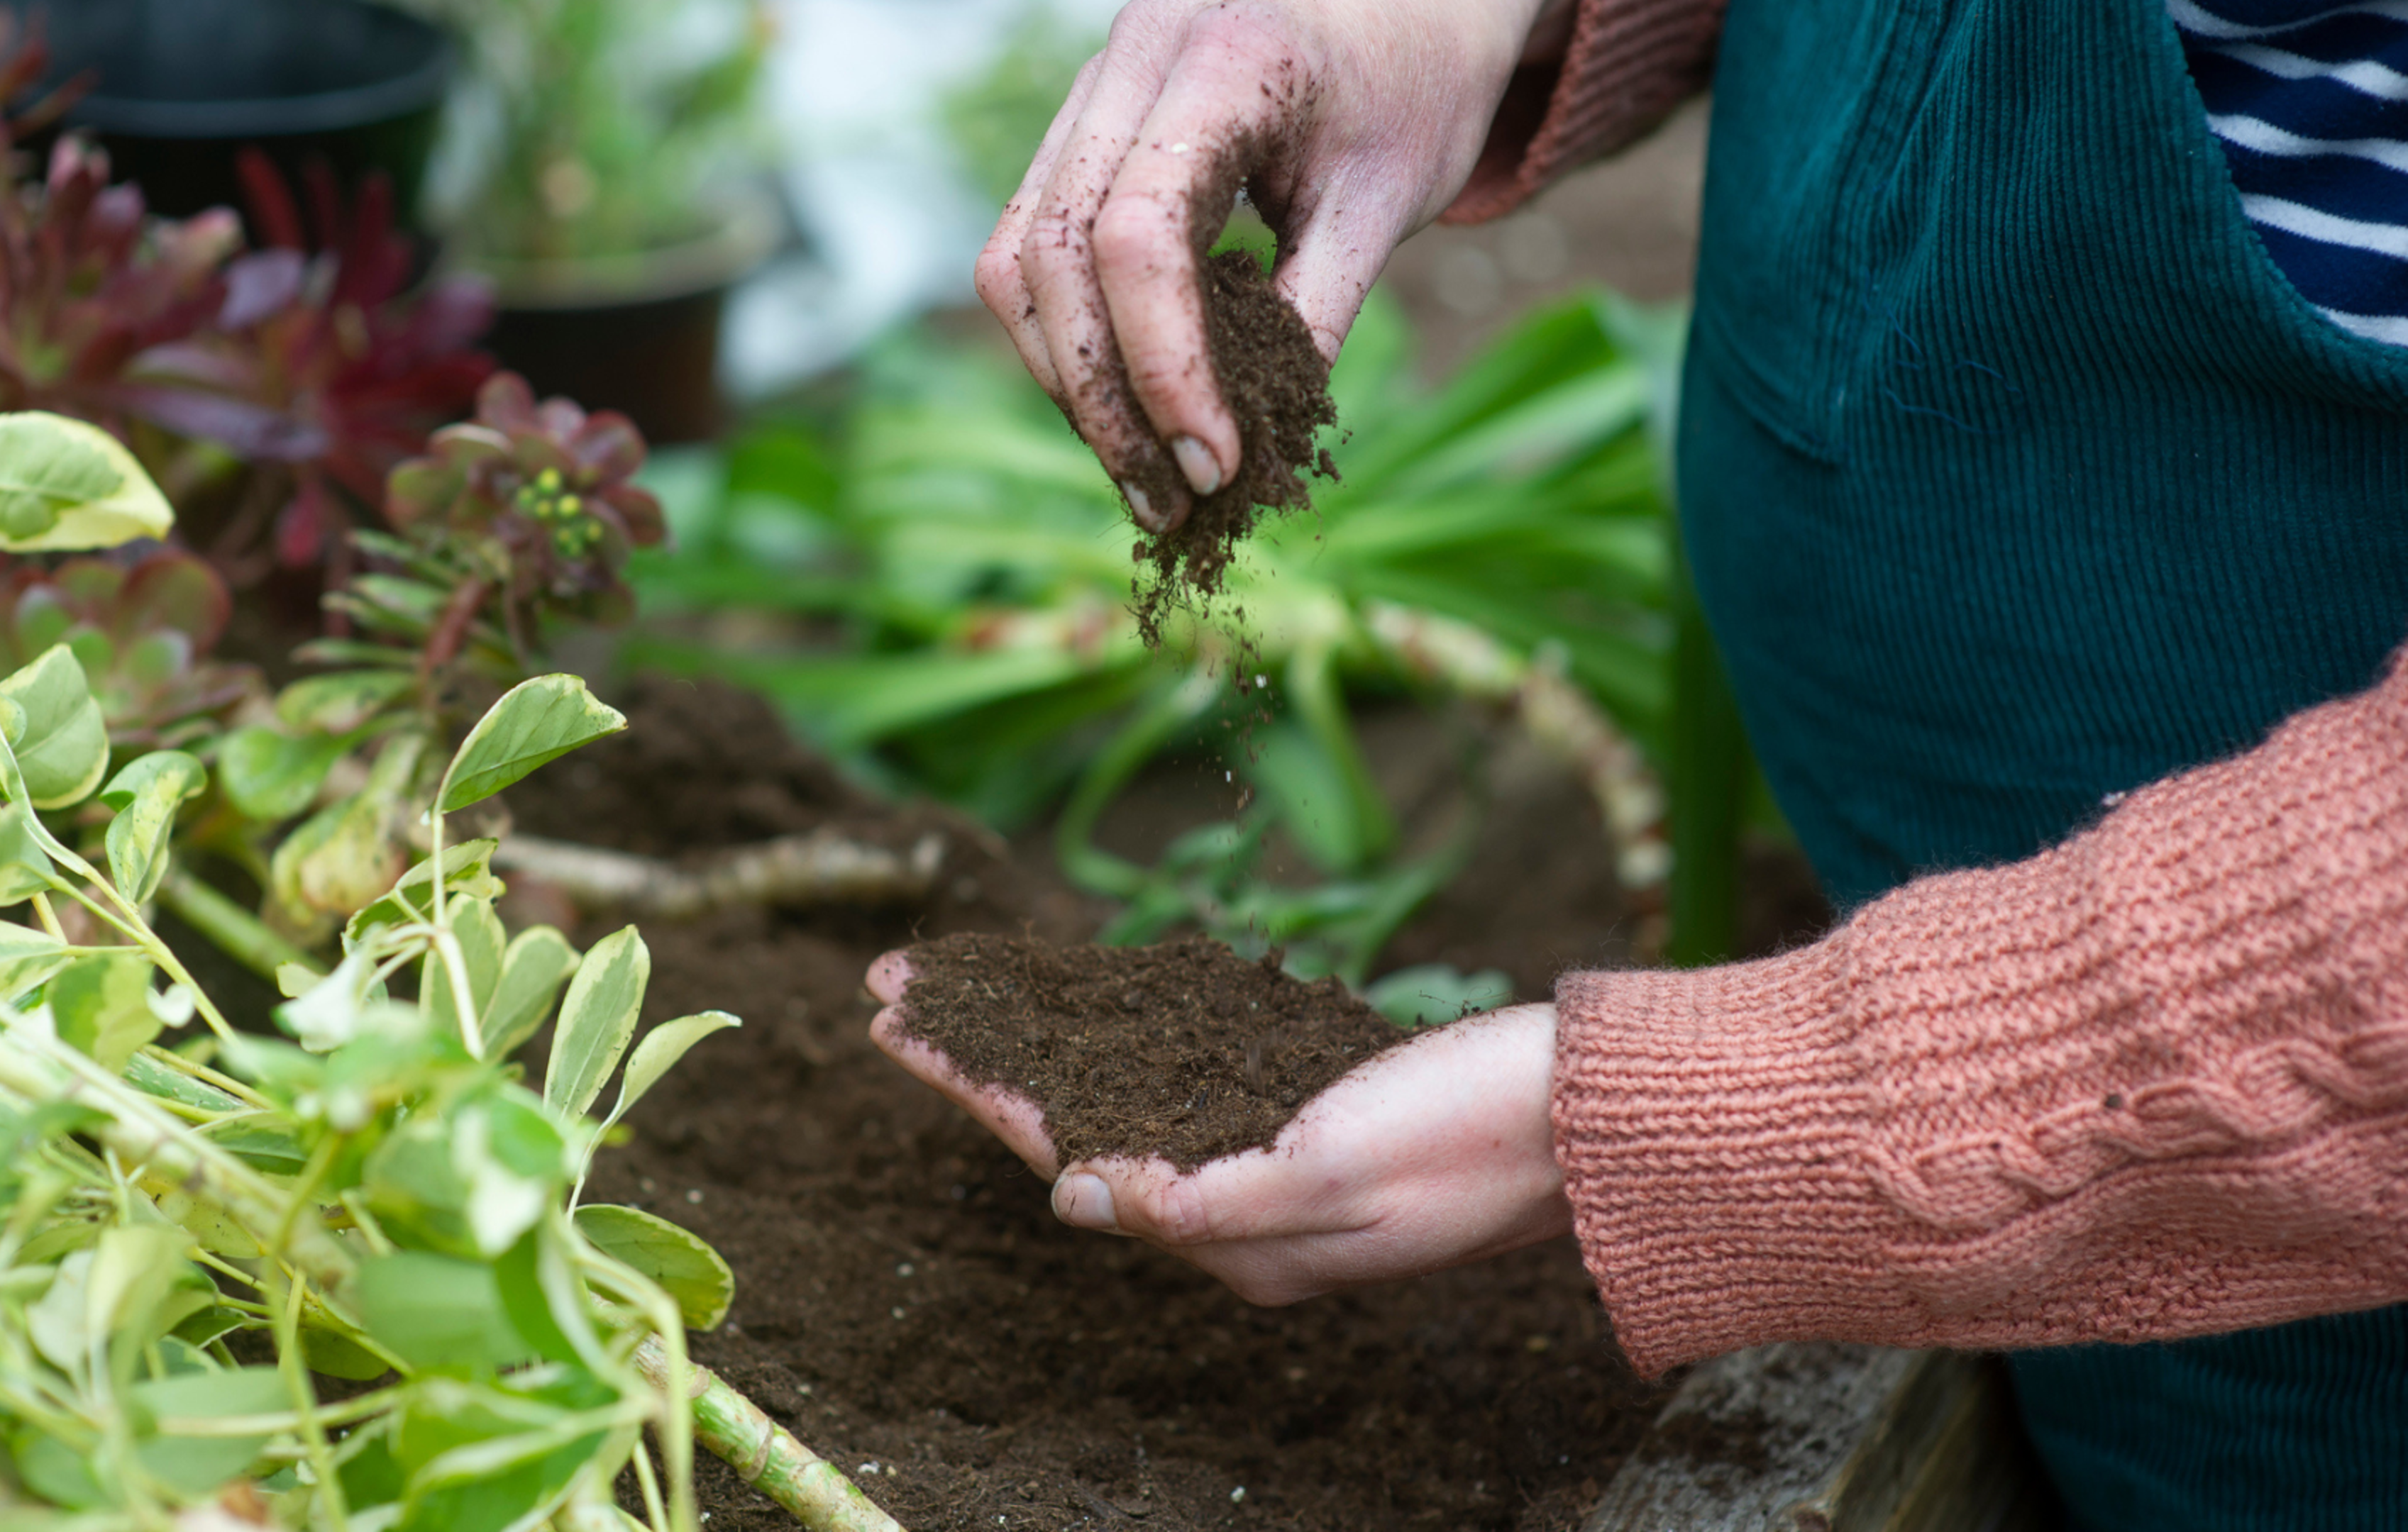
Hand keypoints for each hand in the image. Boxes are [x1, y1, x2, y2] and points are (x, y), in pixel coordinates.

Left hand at [866, 950, 1573, 1304]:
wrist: (1599, 1117)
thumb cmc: (1477, 1135)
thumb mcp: (1332, 1174)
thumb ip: (1197, 1195)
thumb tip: (1068, 1199)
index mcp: (1236, 1236)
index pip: (1061, 1151)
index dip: (972, 1081)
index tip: (893, 1018)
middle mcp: (1241, 1211)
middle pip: (1073, 1121)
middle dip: (982, 1054)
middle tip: (896, 985)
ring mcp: (1278, 1165)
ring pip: (1122, 1094)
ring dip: (1040, 1039)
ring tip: (968, 987)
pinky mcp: (1315, 1118)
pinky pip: (1188, 1076)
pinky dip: (1125, 1036)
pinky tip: (1098, 1010)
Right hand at [974, 0, 1558, 531]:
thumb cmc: (1414, 82)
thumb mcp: (1389, 200)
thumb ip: (1316, 312)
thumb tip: (1254, 449)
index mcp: (1223, 61)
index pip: (1138, 235)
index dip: (1163, 367)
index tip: (1215, 465)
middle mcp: (1128, 61)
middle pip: (1052, 257)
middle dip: (1104, 401)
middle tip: (1172, 505)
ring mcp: (1090, 90)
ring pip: (1017, 261)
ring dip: (1071, 383)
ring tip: (1146, 478)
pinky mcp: (1081, 129)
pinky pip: (1032, 246)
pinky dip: (1070, 339)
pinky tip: (1129, 406)